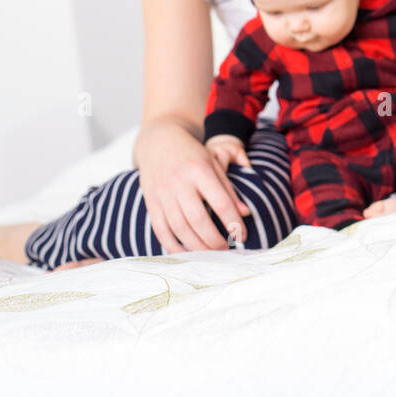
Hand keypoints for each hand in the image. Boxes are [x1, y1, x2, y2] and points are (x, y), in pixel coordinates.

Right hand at [136, 122, 252, 252]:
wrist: (159, 142)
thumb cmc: (192, 155)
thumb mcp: (214, 164)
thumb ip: (228, 189)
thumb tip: (245, 214)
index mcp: (199, 170)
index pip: (220, 202)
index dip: (233, 222)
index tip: (242, 236)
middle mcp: (179, 183)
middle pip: (198, 220)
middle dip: (215, 240)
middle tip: (227, 249)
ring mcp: (162, 194)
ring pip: (179, 228)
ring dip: (197, 247)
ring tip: (211, 253)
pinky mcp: (151, 203)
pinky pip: (161, 230)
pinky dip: (173, 246)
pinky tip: (187, 254)